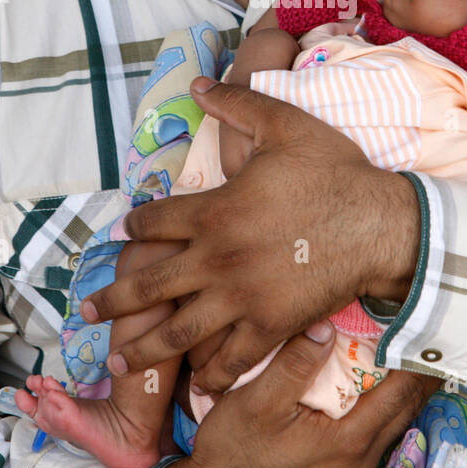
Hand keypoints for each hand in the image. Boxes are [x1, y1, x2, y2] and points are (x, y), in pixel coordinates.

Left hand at [82, 78, 419, 394]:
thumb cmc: (333, 172)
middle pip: (148, 286)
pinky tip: (194, 383)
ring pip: (177, 330)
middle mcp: (216, 260)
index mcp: (213, 212)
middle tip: (86, 313)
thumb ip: (237, 105)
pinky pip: (230, 357)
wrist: (381, 224)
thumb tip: (198, 84)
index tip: (120, 236)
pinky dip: (209, 373)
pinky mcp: (269, 326)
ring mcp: (240, 298)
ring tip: (115, 362)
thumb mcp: (285, 125)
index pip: (153, 223)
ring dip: (141, 349)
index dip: (132, 228)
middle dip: (111, 301)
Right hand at [123, 326, 440, 467]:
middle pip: (408, 410)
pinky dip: (387, 409)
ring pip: (397, 426)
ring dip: (404, 391)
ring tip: (405, 352)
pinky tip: (375, 389)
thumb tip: (326, 325)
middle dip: (418, 371)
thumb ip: (295, 363)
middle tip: (422, 330)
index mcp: (351, 441)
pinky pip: (380, 438)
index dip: (417, 358)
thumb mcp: (257, 401)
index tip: (424, 322)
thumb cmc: (233, 453)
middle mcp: (363, 462)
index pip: (404, 393)